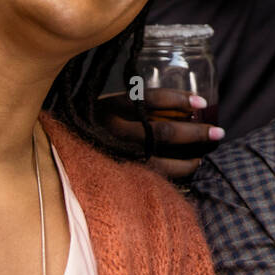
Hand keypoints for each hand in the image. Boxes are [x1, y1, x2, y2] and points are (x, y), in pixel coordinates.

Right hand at [100, 89, 223, 180]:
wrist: (56, 149)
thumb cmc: (91, 123)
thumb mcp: (106, 104)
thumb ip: (134, 103)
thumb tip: (182, 106)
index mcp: (109, 106)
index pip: (150, 99)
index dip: (179, 100)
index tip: (202, 103)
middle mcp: (111, 131)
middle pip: (161, 131)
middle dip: (194, 132)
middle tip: (218, 132)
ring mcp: (114, 156)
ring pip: (159, 158)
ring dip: (189, 157)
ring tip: (206, 151)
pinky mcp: (116, 175)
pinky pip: (151, 176)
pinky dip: (175, 172)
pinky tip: (191, 166)